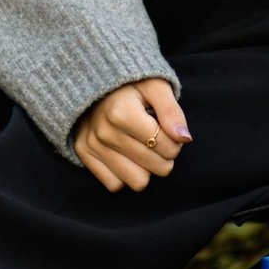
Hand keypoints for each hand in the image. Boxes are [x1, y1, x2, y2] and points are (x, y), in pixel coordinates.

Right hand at [74, 78, 192, 192]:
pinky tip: (125, 156)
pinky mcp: (83, 153)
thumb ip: (172, 111)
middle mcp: (104, 132)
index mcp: (122, 113)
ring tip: (141, 148)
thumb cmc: (131, 86)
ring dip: (146, 168)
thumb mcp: (156, 87)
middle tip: (155, 138)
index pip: (168, 148)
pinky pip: (115, 184)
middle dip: (164, 156)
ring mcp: (92, 145)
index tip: (167, 129)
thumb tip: (184, 138)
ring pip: (138, 181)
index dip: (176, 142)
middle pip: (158, 168)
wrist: (94, 84)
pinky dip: (124, 174)